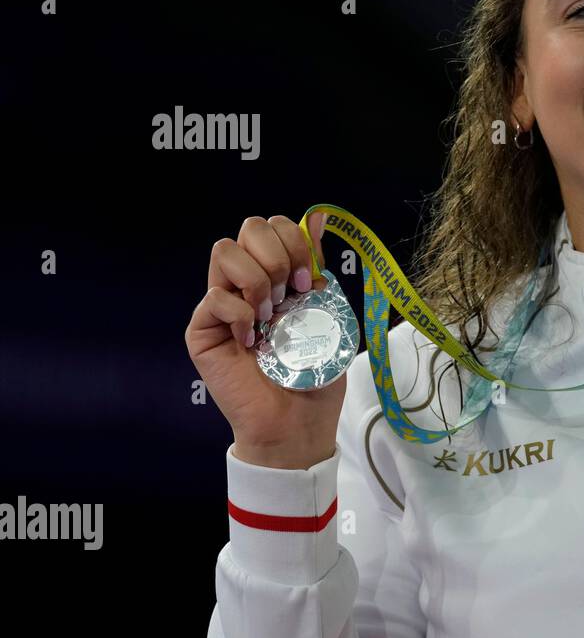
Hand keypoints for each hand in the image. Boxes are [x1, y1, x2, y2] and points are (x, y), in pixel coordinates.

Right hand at [183, 212, 345, 468]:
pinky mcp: (202, 329)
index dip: (294, 241)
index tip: (308, 280)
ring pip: (224, 250)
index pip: (273, 226)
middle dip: (277, 254)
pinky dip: (241, 315)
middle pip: (247, 227)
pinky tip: (253, 341)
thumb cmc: (313, 372)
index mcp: (276, 274)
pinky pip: (215, 297)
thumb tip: (315, 216)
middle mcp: (246, 283)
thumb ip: (314, 267)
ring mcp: (221, 304)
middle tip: (291, 294)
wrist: (297, 420)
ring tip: (271, 316)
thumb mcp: (325, 312)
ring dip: (257, 280)